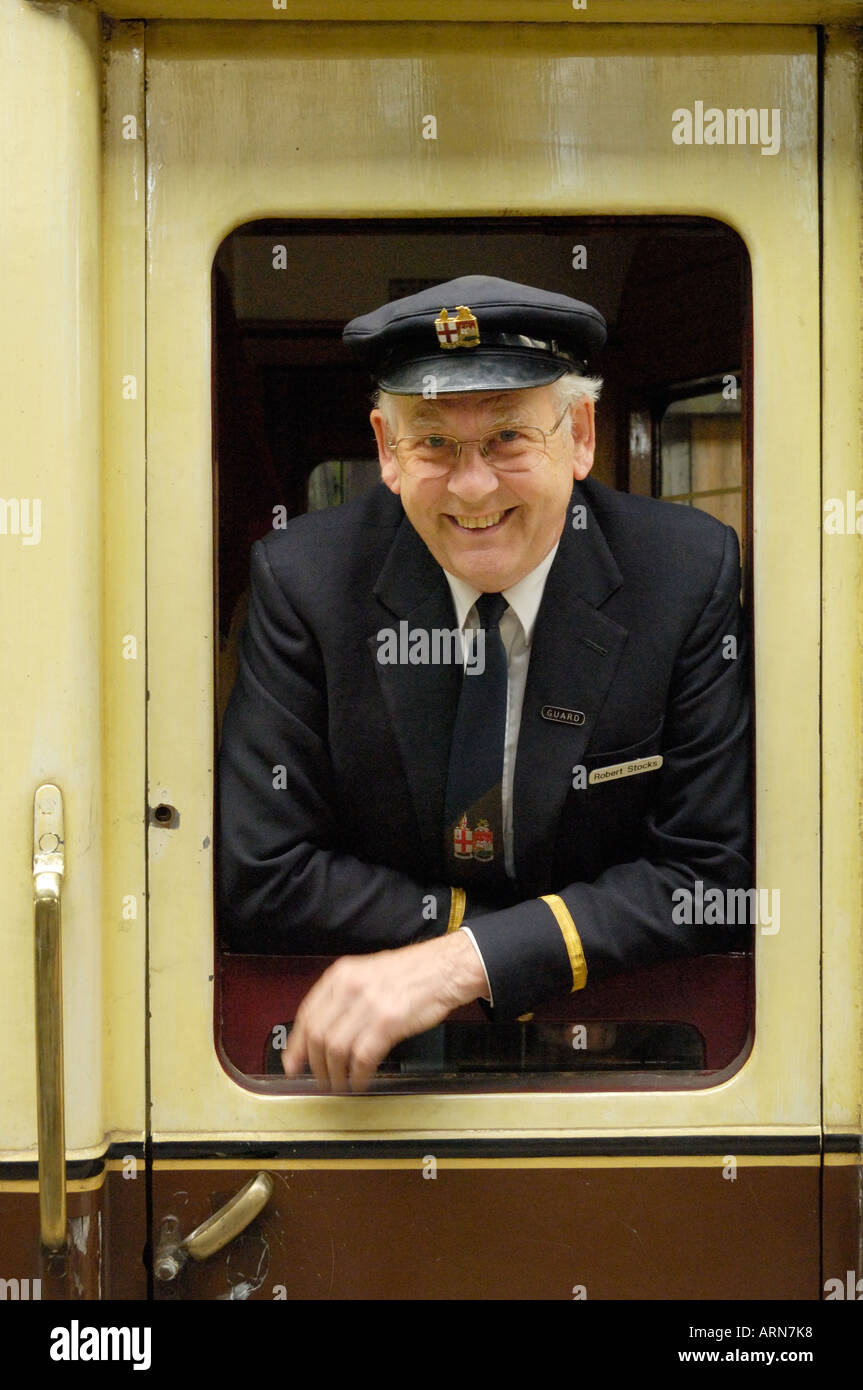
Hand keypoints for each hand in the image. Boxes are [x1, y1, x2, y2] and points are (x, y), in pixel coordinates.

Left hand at [281, 931, 487, 1092]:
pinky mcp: (388, 1021)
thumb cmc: (412, 973)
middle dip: (314, 1064)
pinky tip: (360, 1080)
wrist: (446, 969)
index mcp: (342, 975)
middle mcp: (350, 987)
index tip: (292, 1063)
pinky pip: (362, 1056)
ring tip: (340, 1084)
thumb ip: (344, 997)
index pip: (307, 1014)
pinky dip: (358, 1074)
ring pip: (336, 1049)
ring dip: (335, 1074)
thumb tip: (324, 1028)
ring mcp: (368, 1004)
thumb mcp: (368, 973)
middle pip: (318, 1035)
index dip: (297, 1045)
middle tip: (318, 1080)